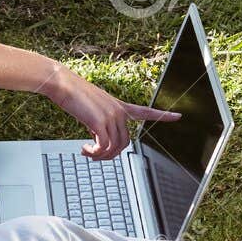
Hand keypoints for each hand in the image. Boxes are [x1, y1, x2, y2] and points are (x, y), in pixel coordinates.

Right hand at [42, 64, 180, 159]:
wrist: (63, 84)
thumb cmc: (73, 95)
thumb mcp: (91, 109)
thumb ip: (100, 124)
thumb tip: (99, 143)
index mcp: (119, 106)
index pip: (145, 111)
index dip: (163, 115)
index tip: (178, 116)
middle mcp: (119, 111)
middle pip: (124, 143)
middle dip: (110, 155)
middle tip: (94, 155)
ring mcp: (111, 116)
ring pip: (115, 147)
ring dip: (100, 156)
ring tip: (88, 153)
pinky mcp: (100, 122)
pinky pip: (103, 147)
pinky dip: (94, 153)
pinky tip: (85, 149)